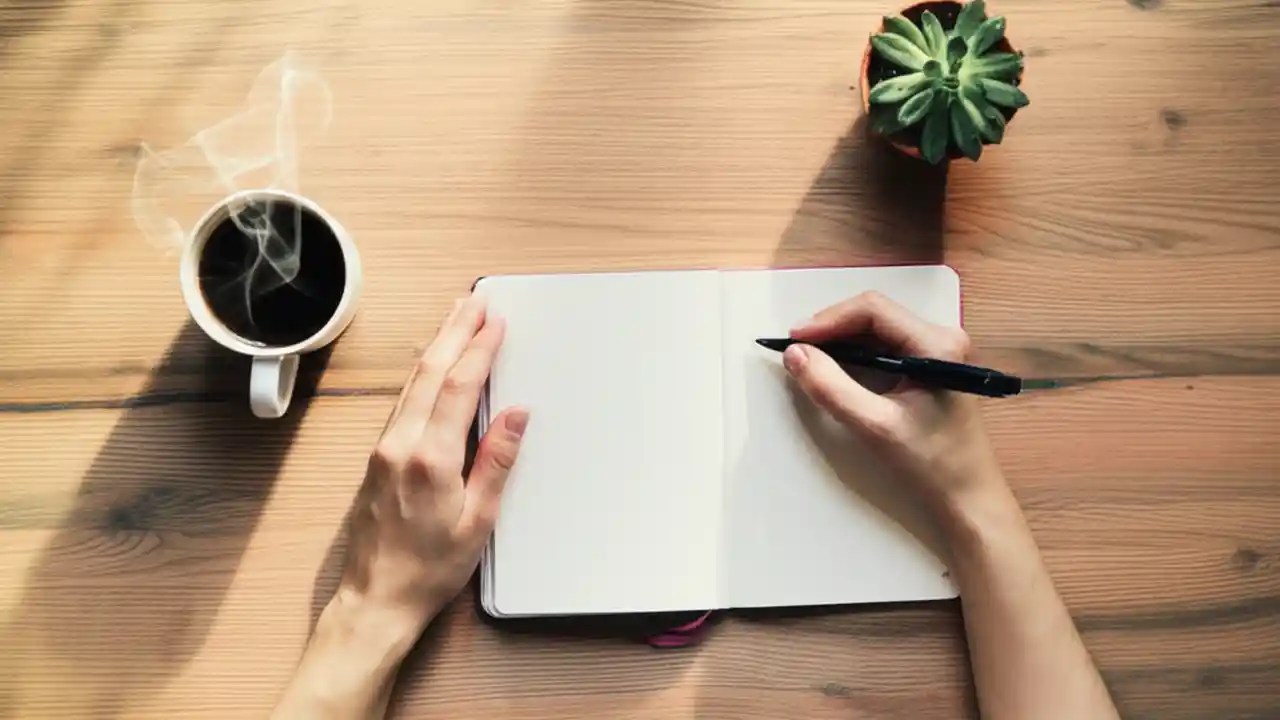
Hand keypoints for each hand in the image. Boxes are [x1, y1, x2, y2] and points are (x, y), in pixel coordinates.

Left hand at [339, 296, 528, 633]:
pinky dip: (421, 375)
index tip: (495, 321)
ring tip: (455, 319)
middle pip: (429, 372)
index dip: (479, 349)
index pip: (459, 387)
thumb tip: (516, 416)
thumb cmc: (428, 570)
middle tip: (475, 300)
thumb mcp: (478, 520)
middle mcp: (400, 445)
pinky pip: (402, 402)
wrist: (375, 601)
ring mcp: (383, 450)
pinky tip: (430, 366)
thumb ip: (497, 462)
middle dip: (454, 331)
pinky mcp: (377, 460)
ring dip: (436, 347)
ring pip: (412, 384)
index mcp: (430, 458)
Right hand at [784, 291, 1005, 521]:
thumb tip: (795, 354)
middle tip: (797, 349)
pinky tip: (835, 367)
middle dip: (832, 328)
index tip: (795, 339)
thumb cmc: (932, 464)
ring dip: (842, 340)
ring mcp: (939, 351)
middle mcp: (942, 338)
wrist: (969, 496)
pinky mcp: (931, 366)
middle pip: (875, 316)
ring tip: (810, 357)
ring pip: (878, 330)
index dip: (828, 319)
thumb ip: (831, 387)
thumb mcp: (875, 426)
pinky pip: (886, 346)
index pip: (873, 310)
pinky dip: (857, 354)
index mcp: (937, 344)